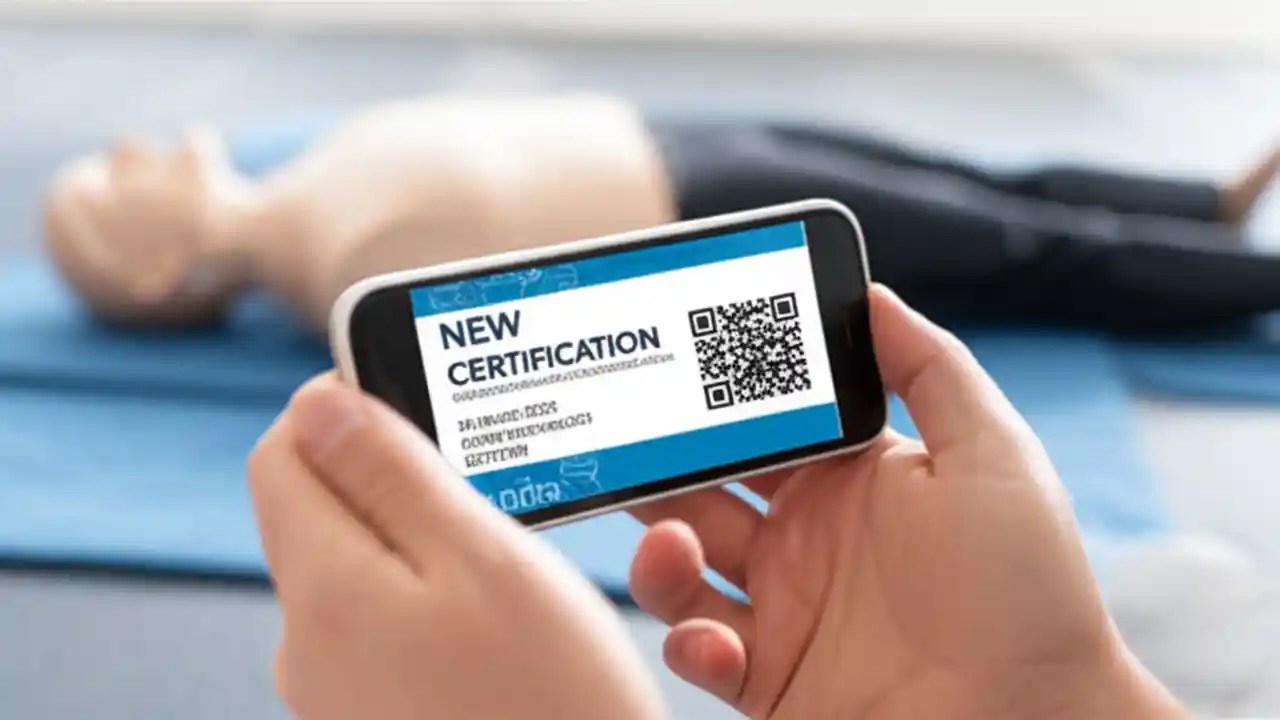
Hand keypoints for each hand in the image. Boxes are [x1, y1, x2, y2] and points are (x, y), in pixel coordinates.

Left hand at [248, 374, 663, 719]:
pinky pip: (376, 626)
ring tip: (498, 562)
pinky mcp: (367, 718)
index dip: (341, 409)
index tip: (417, 408)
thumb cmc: (550, 696)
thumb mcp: (480, 557)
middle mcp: (305, 644)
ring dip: (414, 540)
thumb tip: (312, 401)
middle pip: (316, 509)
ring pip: (352, 567)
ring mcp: (331, 691)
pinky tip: (489, 623)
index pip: (280, 452)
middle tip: (482, 489)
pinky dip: (422, 600)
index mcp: (324, 588)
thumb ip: (388, 471)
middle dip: (389, 478)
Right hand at [627, 285, 1187, 718]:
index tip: (670, 370)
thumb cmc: (1027, 587)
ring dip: (659, 555)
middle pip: (704, 491)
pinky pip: (702, 654)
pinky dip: (691, 645)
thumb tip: (871, 294)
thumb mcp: (991, 456)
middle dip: (659, 468)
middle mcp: (808, 540)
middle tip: (618, 445)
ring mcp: (786, 612)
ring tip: (669, 546)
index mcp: (850, 479)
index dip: (715, 402)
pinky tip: (716, 640)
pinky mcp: (772, 681)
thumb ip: (930, 368)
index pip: (762, 425)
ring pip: (683, 570)